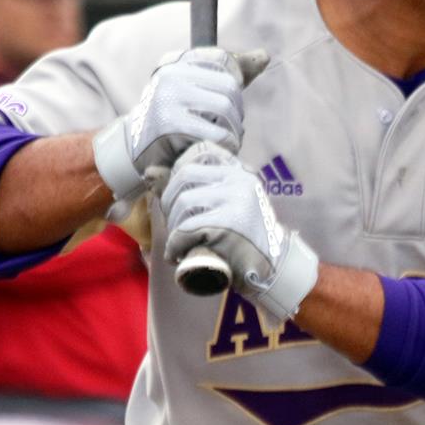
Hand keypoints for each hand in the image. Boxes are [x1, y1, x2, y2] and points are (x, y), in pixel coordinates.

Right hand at [92, 48, 267, 200]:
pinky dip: (227, 143)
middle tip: (234, 126)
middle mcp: (169, 73)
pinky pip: (216, 133)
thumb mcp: (199, 89)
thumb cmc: (176, 117)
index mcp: (175, 60)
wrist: (136, 148)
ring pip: (225, 108)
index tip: (230, 99)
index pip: (223, 59)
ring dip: (235, 128)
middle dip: (238, 110)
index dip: (235, 80)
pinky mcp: (170, 124)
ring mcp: (167, 97)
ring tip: (231, 138)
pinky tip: (223, 148)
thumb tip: (264, 55)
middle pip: (229, 86)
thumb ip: (232, 72)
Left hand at [160, 143, 318, 319]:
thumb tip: (149, 172)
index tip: (175, 199)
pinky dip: (175, 245)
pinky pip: (187, 229)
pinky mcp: (229, 226)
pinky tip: (177, 255)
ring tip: (178, 243)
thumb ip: (200, 188)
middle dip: (169, 202)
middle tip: (173, 225)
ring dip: (172, 227)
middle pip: (184, 177)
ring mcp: (235, 202)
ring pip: (183, 203)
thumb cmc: (247, 240)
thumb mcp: (230, 205)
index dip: (177, 175)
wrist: (276, 270)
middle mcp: (239, 181)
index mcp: (240, 173)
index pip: (199, 154)